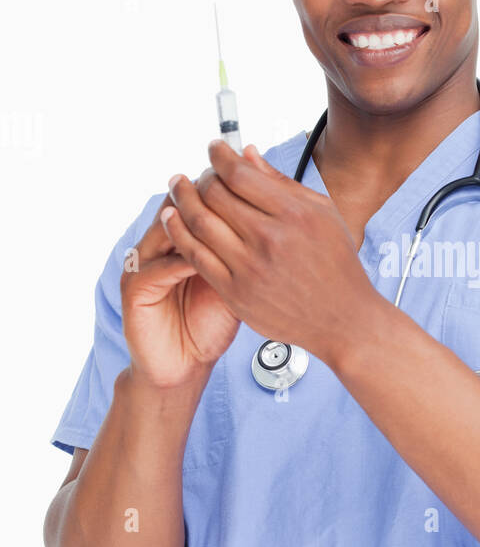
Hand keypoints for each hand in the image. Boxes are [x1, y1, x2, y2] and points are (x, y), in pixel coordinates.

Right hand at [120, 177, 240, 390]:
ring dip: (193, 223)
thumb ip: (246, 248)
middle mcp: (157, 244)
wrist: (183, 365)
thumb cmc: (211, 323)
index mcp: (179, 237)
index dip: (222, 188)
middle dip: (207, 198)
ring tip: (223, 220)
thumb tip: (279, 218)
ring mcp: (142, 264)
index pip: (198, 198)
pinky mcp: (134, 290)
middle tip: (234, 194)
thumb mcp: (237, 279)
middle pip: (178, 205)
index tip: (252, 181)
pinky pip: (158, 268)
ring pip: (165, 230)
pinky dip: (182, 261)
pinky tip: (208, 258)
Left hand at [160, 140, 377, 367]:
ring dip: (182, 199)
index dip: (219, 155)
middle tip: (200, 173)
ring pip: (199, 222)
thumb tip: (247, 153)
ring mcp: (250, 268)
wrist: (343, 320)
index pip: (239, 174)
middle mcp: (271, 239)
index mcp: (295, 214)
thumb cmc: (336, 264)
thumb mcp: (323, 213)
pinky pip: (196, 256)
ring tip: (177, 187)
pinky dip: (178, 233)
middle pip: (215, 194)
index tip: (214, 148)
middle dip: (201, 176)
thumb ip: (281, 183)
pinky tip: (172, 218)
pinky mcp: (236, 293)